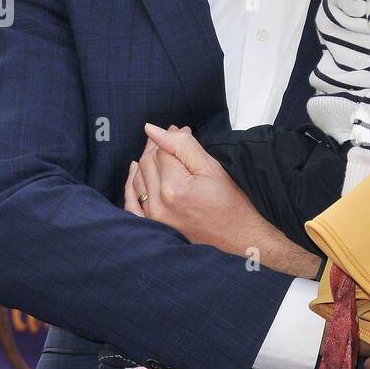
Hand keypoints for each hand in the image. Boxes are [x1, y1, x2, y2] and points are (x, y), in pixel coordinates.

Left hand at [124, 123, 267, 256]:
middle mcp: (159, 204)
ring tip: (159, 152)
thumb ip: (182, 146)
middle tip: (172, 138)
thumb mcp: (211, 168)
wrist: (238, 238)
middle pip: (147, 163)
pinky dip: (131, 185)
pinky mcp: (153, 227)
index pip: (161, 151)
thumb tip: (153, 129)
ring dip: (145, 161)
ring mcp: (154, 218)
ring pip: (138, 178)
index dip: (171, 138)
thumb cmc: (230, 204)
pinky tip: (135, 172)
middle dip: (157, 147)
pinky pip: (131, 203)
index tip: (182, 132)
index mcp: (175, 187)